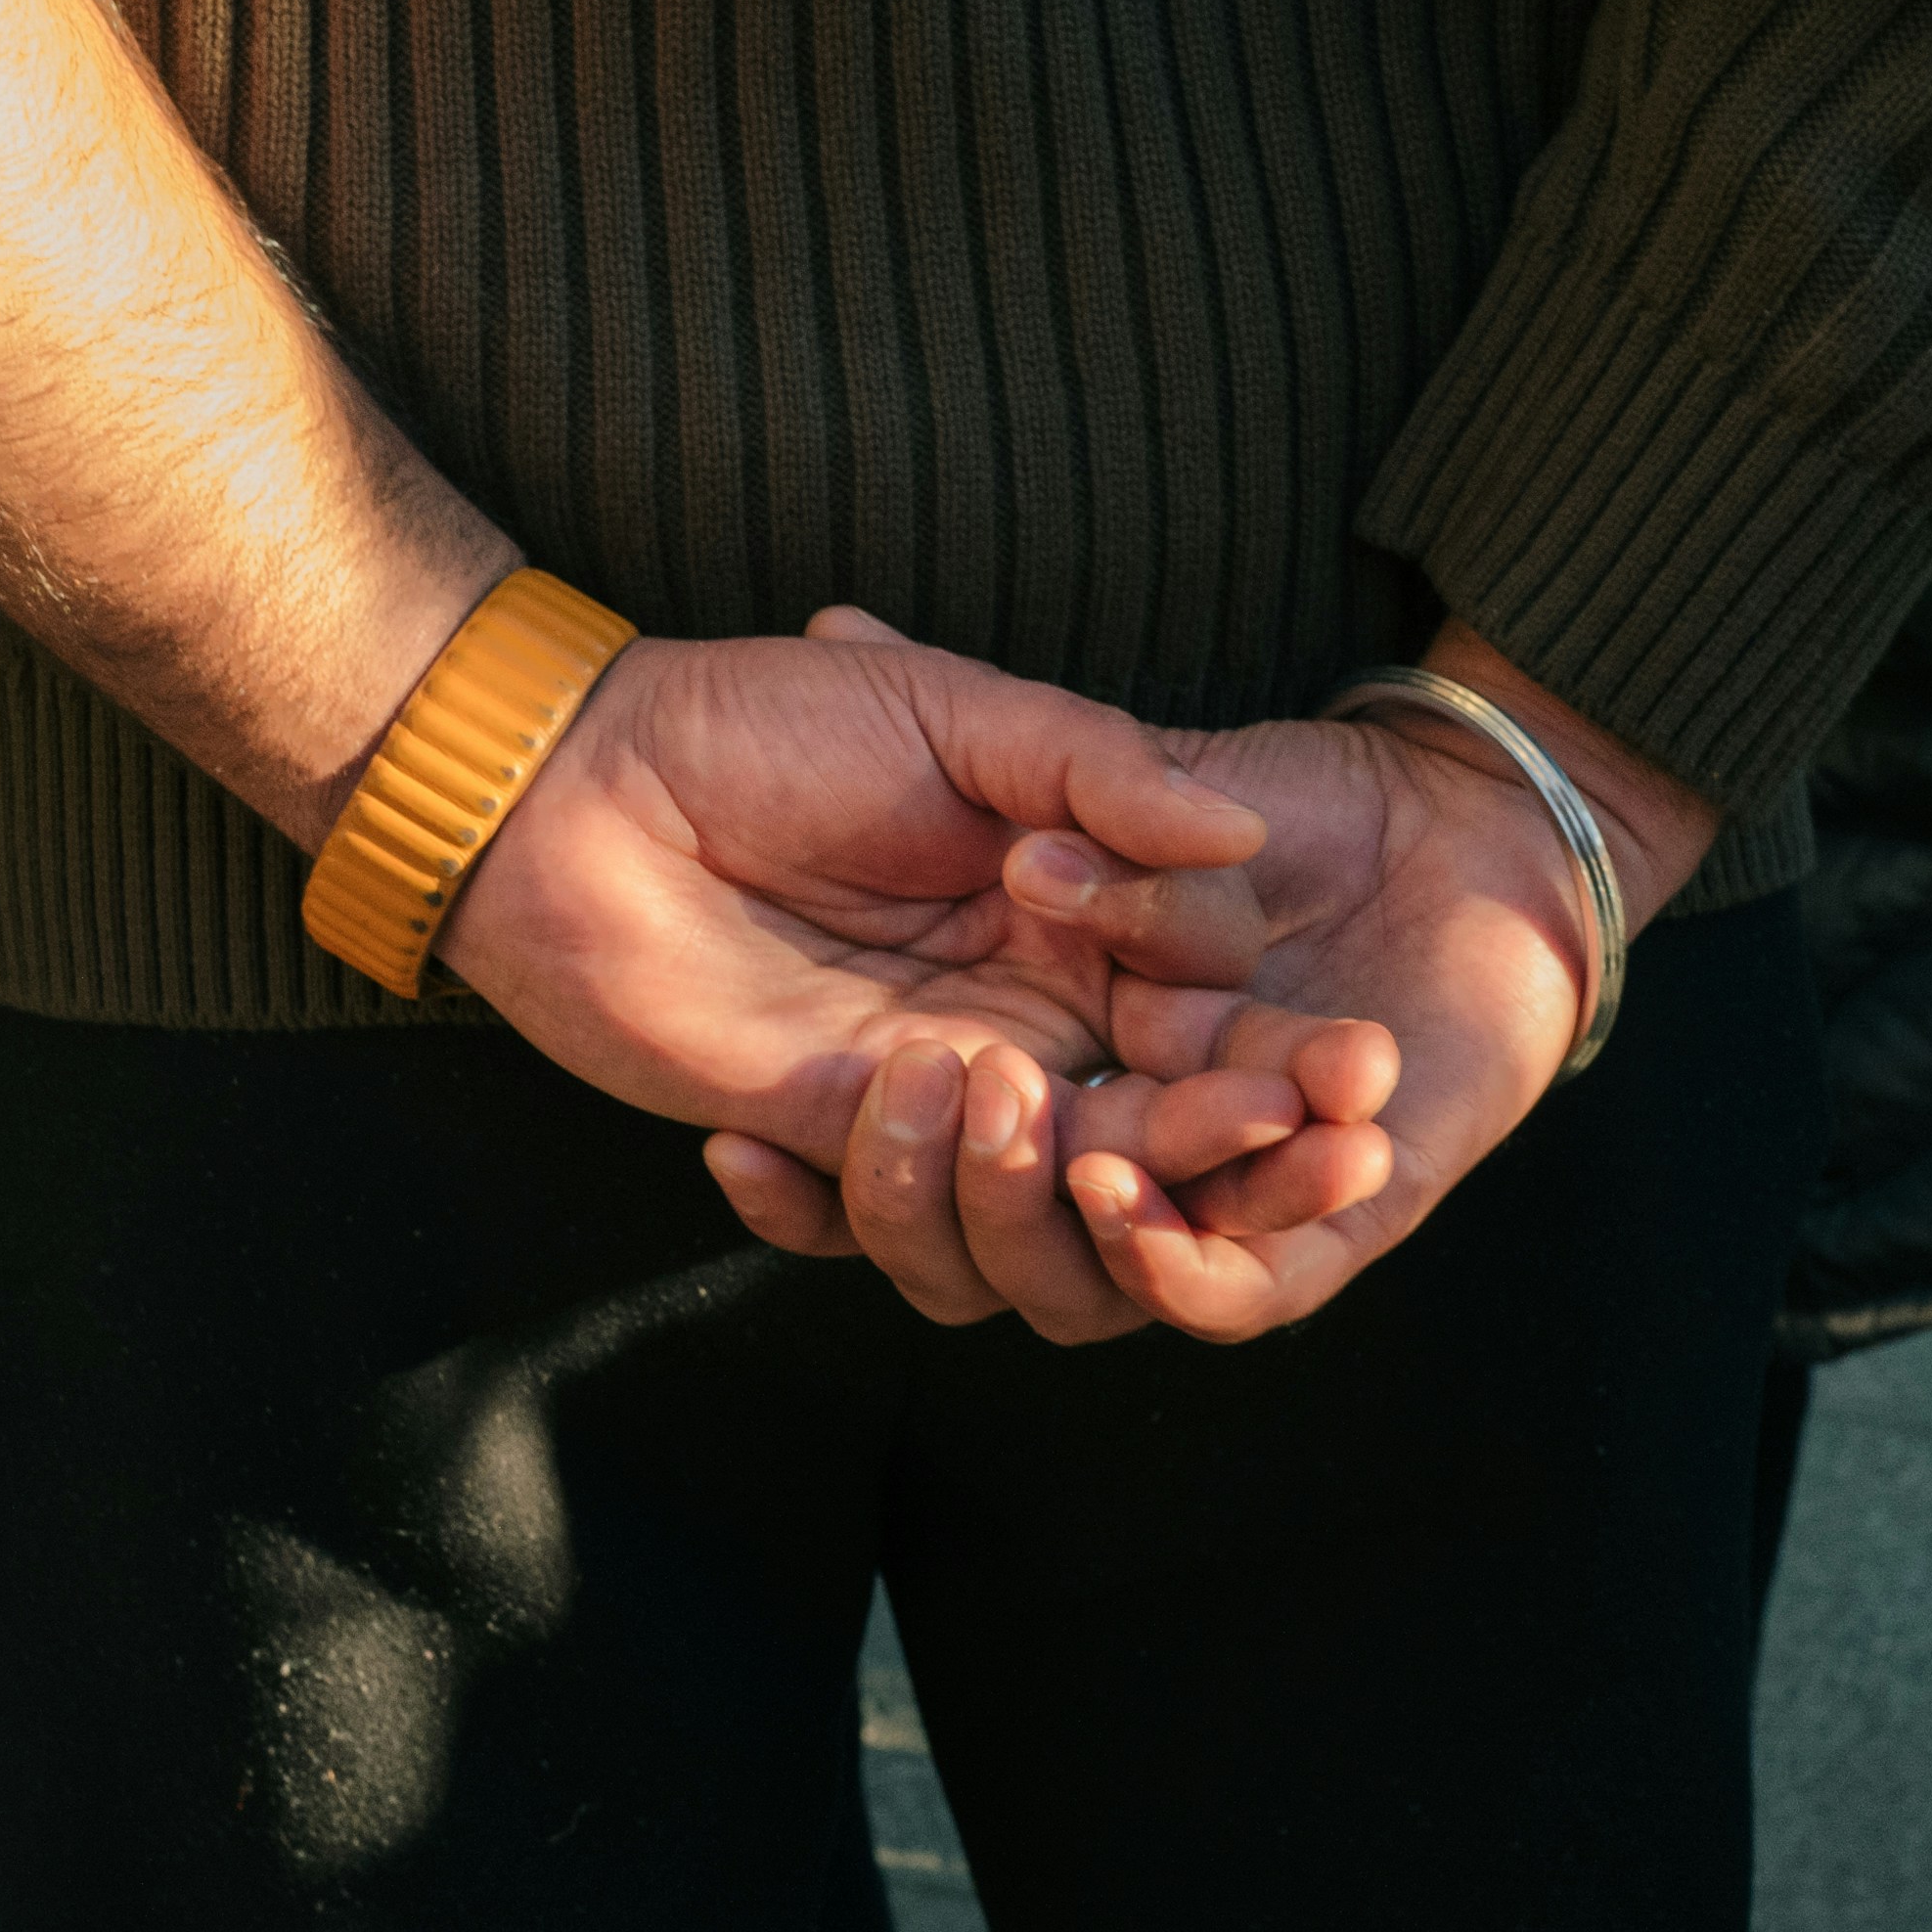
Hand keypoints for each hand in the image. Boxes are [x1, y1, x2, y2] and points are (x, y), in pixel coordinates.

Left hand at [430, 609, 1392, 1202]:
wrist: (581, 778)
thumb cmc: (764, 721)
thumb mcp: (959, 712)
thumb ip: (1107, 767)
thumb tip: (1241, 838)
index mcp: (1075, 924)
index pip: (1207, 1021)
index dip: (1279, 1054)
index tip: (1350, 1064)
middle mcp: (1019, 1019)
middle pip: (1150, 1134)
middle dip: (1214, 1139)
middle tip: (1262, 1126)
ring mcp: (926, 1089)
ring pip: (1033, 1205)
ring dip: (1043, 1176)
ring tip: (1002, 1081)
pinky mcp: (824, 1137)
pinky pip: (889, 1219)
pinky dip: (895, 1197)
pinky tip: (881, 1104)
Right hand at [705, 624, 1718, 1340]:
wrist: (1495, 830)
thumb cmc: (1317, 803)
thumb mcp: (1129, 756)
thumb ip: (984, 744)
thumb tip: (850, 629)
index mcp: (1049, 1046)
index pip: (922, 1154)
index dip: (835, 1168)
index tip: (735, 1138)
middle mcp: (1124, 1128)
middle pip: (997, 1232)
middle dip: (941, 1195)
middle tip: (926, 1091)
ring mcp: (1233, 1185)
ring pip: (1103, 1278)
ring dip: (1059, 1230)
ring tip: (1038, 1162)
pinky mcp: (1349, 1209)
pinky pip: (1249, 1289)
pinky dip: (1193, 1277)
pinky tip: (1158, 1240)